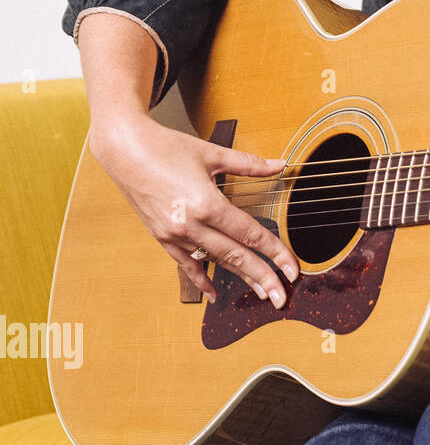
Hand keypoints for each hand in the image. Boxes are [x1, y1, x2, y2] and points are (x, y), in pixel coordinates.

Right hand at [89, 116, 299, 306]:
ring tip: (261, 293)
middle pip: (235, 256)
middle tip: (281, 297)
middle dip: (262, 278)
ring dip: (238, 279)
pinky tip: (214, 294)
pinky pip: (185, 263)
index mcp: (207, 204)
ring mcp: (174, 233)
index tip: (291, 269)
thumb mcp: (212, 153)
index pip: (250, 234)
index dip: (274, 253)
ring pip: (214, 262)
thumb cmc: (166, 146)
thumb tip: (280, 164)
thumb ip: (249, 164)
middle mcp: (190, 224)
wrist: (123, 149)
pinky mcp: (161, 236)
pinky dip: (201, 279)